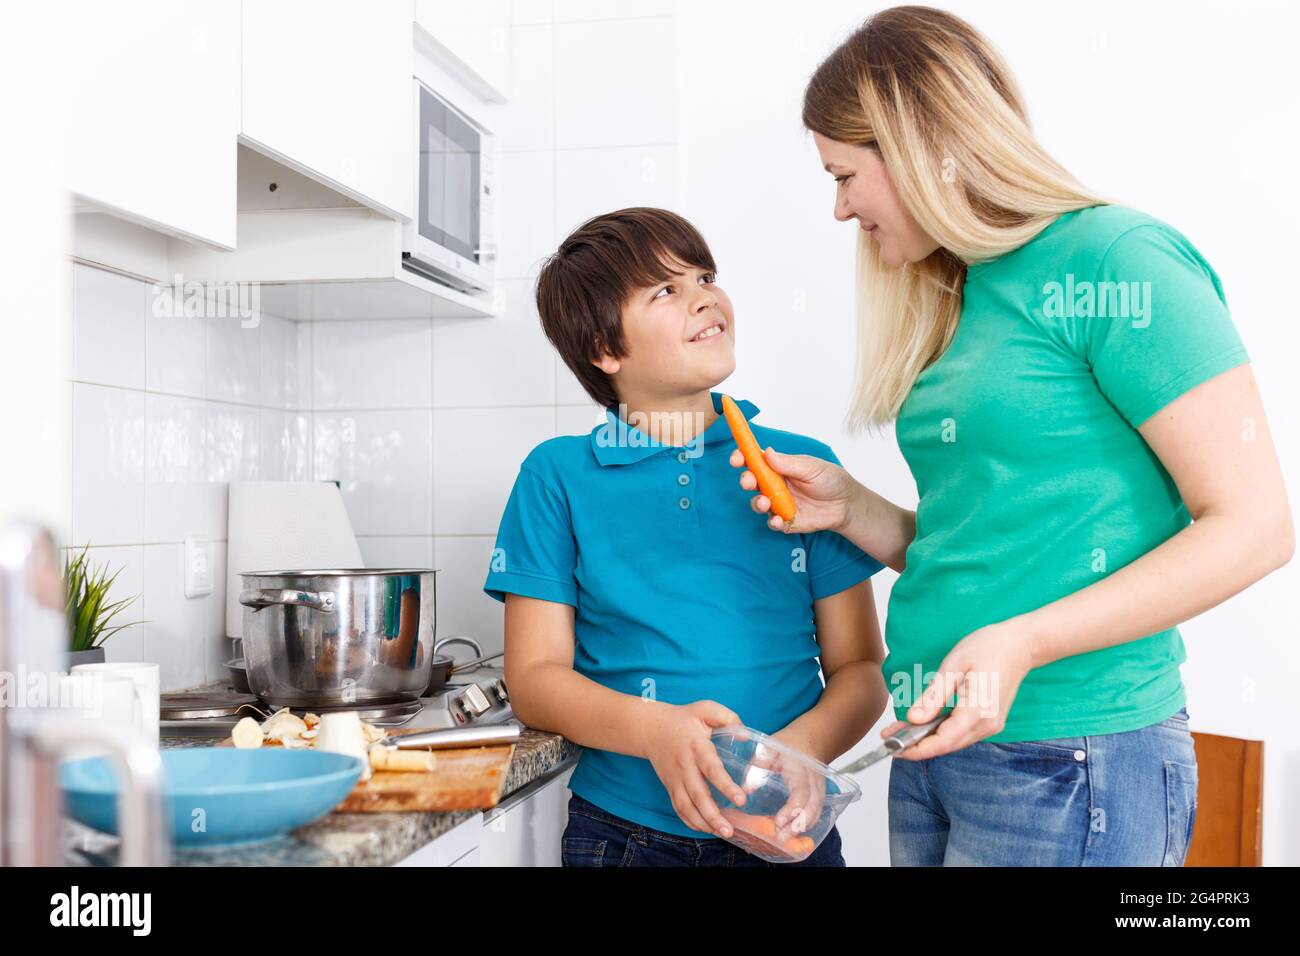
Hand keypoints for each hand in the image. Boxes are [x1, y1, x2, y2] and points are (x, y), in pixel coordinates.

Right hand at [639, 700, 748, 836]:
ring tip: (722, 833)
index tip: (740, 799)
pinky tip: (706, 830)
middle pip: (698, 796)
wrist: (650, 728)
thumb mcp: (704, 709)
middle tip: (730, 830)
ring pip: (687, 807)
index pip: (711, 770)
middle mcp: (685, 767)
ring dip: (703, 823)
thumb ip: (726, 717)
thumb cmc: (682, 718)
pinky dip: (690, 822)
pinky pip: (679, 809)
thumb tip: (747, 734)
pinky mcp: (670, 787)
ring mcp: (675, 780)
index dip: (726, 786)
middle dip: (713, 816)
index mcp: (696, 747)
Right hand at [728, 446, 860, 533]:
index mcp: (779, 467)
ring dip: (757, 503)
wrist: (846, 504)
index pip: (755, 461)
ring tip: (766, 503)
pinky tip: (778, 520)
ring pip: (758, 503)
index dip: (742, 458)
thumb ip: (789, 463)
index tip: (736, 457)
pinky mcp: (785, 520)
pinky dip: (772, 522)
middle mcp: (775, 485)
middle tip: (748, 481)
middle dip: (745, 480)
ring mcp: (778, 503)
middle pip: (752, 482)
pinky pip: (772, 523)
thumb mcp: (812, 468)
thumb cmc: (830, 480)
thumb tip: (767, 452)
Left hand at [764, 729, 827, 836]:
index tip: (779, 821)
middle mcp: (813, 781)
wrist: (806, 741)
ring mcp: (818, 789)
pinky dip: (806, 825)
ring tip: (785, 841)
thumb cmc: (785, 745)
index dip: (791, 808)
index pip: (800, 791)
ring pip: (815, 812)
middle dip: (797, 824)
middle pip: (811, 806)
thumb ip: (757, 766)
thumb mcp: (768, 749)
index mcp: (800, 769)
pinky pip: (816, 813)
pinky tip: (794, 835)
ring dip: (802, 828)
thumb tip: (746, 789)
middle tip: (781, 838)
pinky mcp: (818, 796)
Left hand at [878, 617, 1036, 759]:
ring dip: (927, 740)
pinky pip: (961, 733)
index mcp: (978, 710)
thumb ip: (934, 695)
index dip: (917, 749)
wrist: (1020, 645)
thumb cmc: (989, 648)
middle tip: (888, 738)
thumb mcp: (954, 666)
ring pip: (953, 741)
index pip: (943, 741)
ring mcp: (990, 724)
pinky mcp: (989, 721)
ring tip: (900, 730)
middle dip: (917, 745)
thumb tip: (913, 718)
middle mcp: (987, 724)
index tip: (894, 748)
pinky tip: (923, 725)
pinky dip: (941, 732)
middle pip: (947, 745)